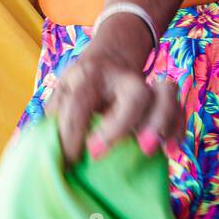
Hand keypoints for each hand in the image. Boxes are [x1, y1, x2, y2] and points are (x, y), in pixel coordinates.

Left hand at [51, 44, 183, 165]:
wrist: (110, 58)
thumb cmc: (80, 86)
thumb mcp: (61, 93)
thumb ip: (52, 118)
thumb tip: (38, 151)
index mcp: (89, 75)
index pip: (81, 101)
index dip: (71, 132)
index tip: (68, 160)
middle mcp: (122, 77)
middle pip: (134, 93)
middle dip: (120, 125)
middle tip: (98, 153)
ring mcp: (148, 86)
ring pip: (165, 95)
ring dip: (159, 123)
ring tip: (146, 150)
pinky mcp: (162, 98)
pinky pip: (179, 110)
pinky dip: (177, 130)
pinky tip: (169, 152)